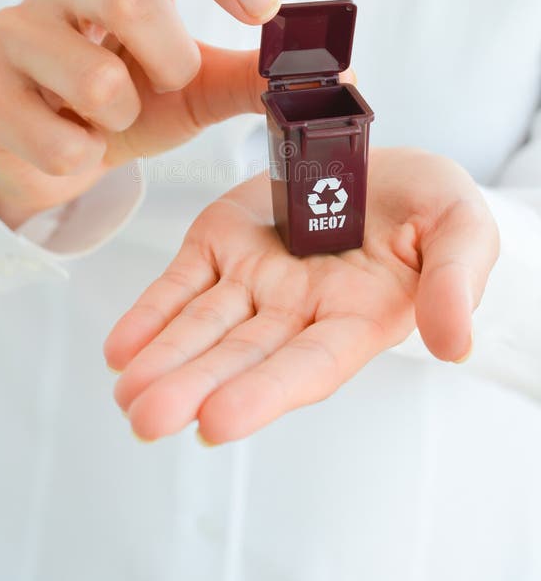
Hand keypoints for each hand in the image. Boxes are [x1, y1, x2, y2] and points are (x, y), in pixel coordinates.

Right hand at [0, 0, 280, 226]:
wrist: (52, 148)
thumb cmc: (128, 99)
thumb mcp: (194, 85)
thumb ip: (250, 75)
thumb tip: (333, 75)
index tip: (265, 7)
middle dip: (172, 59)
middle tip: (171, 82)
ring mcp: (14, 28)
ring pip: (95, 77)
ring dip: (125, 117)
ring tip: (112, 118)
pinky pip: (54, 140)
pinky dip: (82, 156)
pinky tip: (73, 143)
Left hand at [105, 148, 498, 443]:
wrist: (382, 158)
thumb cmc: (428, 203)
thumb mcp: (460, 229)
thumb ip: (454, 282)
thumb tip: (454, 343)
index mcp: (357, 316)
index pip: (309, 364)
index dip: (266, 392)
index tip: (219, 421)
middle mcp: (298, 310)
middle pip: (242, 356)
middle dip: (194, 387)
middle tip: (148, 419)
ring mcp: (255, 277)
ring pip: (203, 326)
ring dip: (163, 360)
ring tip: (124, 394)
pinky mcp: (222, 242)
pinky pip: (182, 282)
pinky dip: (151, 314)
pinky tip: (120, 349)